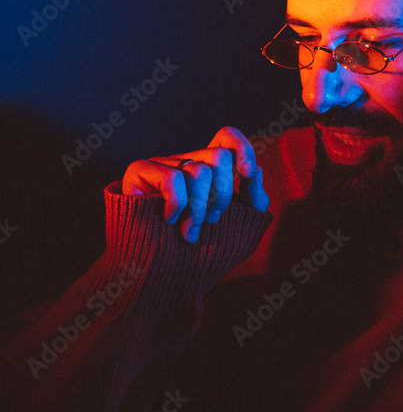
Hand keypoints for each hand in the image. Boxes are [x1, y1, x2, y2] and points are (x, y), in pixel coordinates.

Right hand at [121, 126, 269, 241]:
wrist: (162, 274)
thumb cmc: (202, 252)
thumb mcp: (240, 226)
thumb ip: (255, 199)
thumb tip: (255, 169)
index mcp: (208, 168)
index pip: (226, 136)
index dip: (242, 148)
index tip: (247, 174)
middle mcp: (185, 161)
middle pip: (219, 156)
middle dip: (223, 194)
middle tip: (212, 220)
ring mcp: (162, 164)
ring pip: (198, 171)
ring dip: (199, 209)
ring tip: (189, 231)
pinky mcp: (139, 172)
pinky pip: (172, 179)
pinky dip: (177, 205)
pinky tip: (168, 220)